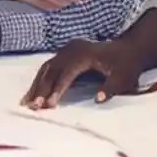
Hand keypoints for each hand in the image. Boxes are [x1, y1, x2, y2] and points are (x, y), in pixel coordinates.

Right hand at [21, 39, 140, 108]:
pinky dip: (40, 81)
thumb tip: (98, 99)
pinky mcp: (65, 54)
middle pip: (51, 70)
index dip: (57, 89)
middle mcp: (72, 50)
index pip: (66, 73)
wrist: (130, 48)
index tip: (49, 105)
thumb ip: (111, 88)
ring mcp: (67, 50)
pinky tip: (33, 94)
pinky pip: (48, 68)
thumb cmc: (128, 65)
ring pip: (46, 69)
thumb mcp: (124, 78)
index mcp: (85, 54)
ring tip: (26, 104)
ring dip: (36, 86)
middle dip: (41, 89)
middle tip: (32, 108)